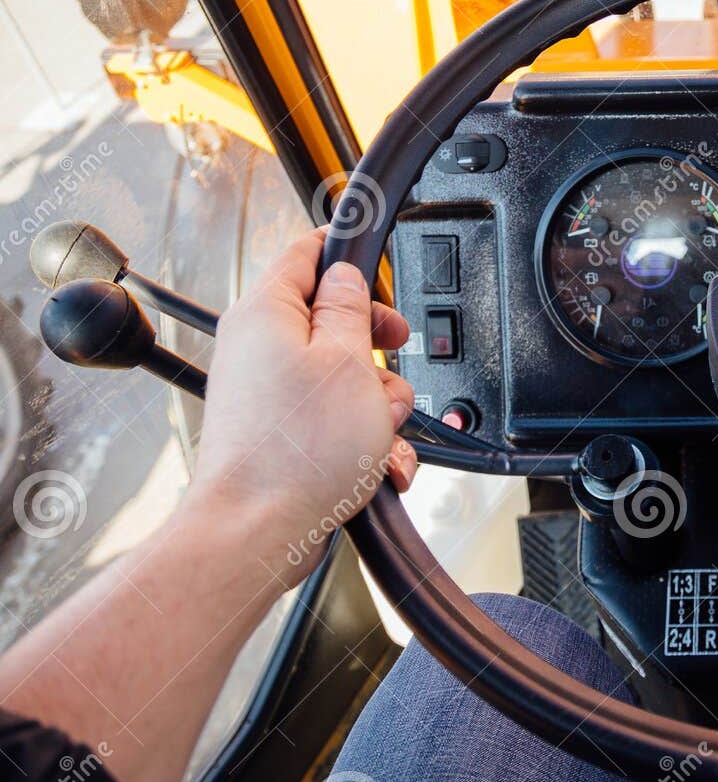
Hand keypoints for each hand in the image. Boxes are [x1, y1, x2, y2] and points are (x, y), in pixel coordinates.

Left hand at [191, 227, 417, 573]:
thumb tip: (346, 278)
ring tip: (382, 433)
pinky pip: (333, 422)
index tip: (373, 251)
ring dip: (378, 405)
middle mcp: (259, 351)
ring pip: (343, 378)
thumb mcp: (348, 361)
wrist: (260, 531)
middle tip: (394, 356)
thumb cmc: (297, 452)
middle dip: (378, 348)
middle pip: (333, 321)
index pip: (304, 254)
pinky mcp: (280, 435)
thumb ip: (350, 309)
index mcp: (266, 315)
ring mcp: (268, 395)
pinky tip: (380, 464)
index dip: (345, 249)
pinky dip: (364, 440)